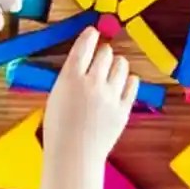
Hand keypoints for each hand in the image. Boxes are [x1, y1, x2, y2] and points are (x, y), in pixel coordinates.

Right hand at [44, 28, 139, 162]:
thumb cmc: (59, 129)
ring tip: (110, 73)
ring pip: (122, 64)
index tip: (92, 33)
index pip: (85, 45)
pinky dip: (128, 81)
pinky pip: (133, 83)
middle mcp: (92, 83)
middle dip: (103, 53)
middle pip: (106, 52)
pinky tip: (121, 84)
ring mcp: (111, 96)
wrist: (74, 156)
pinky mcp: (124, 108)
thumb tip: (84, 61)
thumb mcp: (56, 96)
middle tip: (100, 59)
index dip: (90, 35)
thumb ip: (71, 77)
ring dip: (116, 65)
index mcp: (71, 78)